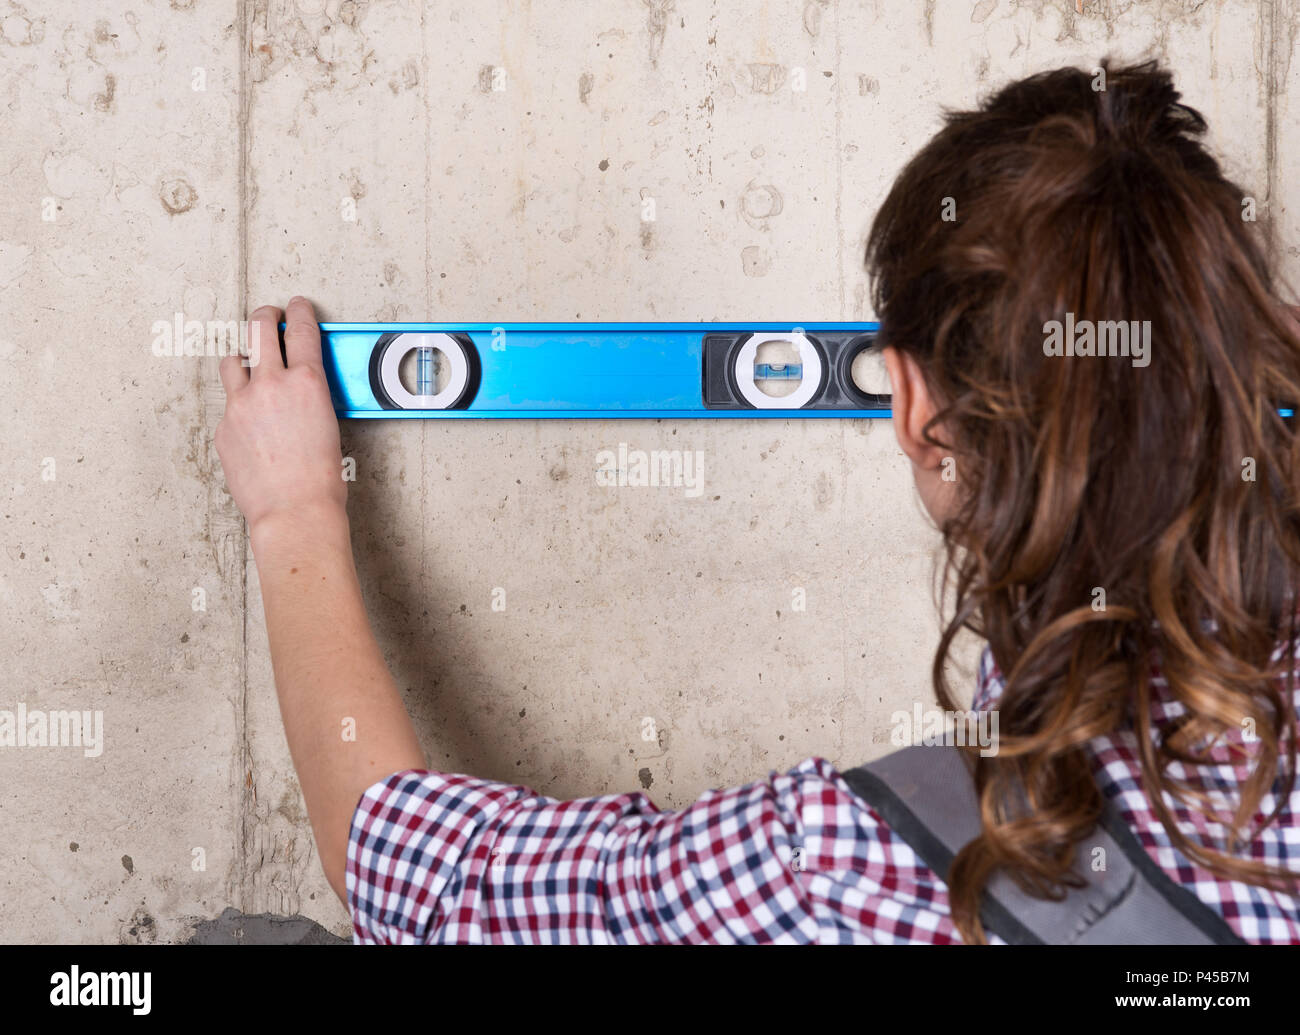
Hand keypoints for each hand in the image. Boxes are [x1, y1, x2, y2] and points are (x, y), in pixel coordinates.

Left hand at [215, 297, 345, 537]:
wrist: (294, 509)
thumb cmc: (321, 477)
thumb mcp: (328, 423)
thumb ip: (311, 394)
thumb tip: (300, 384)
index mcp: (307, 382)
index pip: (301, 330)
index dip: (299, 311)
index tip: (297, 305)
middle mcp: (270, 385)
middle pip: (259, 330)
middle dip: (265, 316)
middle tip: (269, 314)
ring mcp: (241, 404)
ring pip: (232, 361)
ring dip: (244, 358)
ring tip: (251, 365)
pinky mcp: (223, 426)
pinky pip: (228, 404)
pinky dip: (239, 406)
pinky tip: (251, 422)